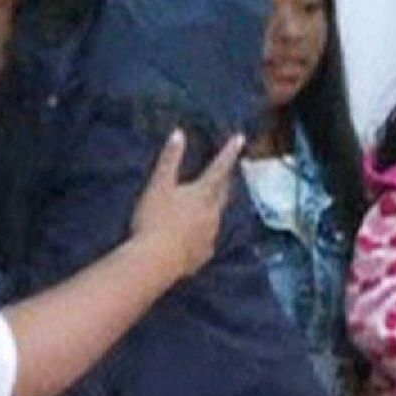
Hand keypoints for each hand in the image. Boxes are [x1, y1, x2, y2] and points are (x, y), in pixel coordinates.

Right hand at [129, 130, 244, 279]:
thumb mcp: (158, 185)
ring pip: (216, 217)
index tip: (240, 138)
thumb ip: (170, 159)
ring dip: (214, 208)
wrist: (156, 261)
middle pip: (223, 193)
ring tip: (208, 204)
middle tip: (227, 172)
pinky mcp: (202, 256)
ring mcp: (210, 236)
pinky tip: (194, 236)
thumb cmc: (155, 219)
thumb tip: (179, 133)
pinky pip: (206, 240)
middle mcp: (212, 214)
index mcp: (203, 193)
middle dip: (226, 181)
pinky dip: (202, 233)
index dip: (229, 152)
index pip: (219, 168)